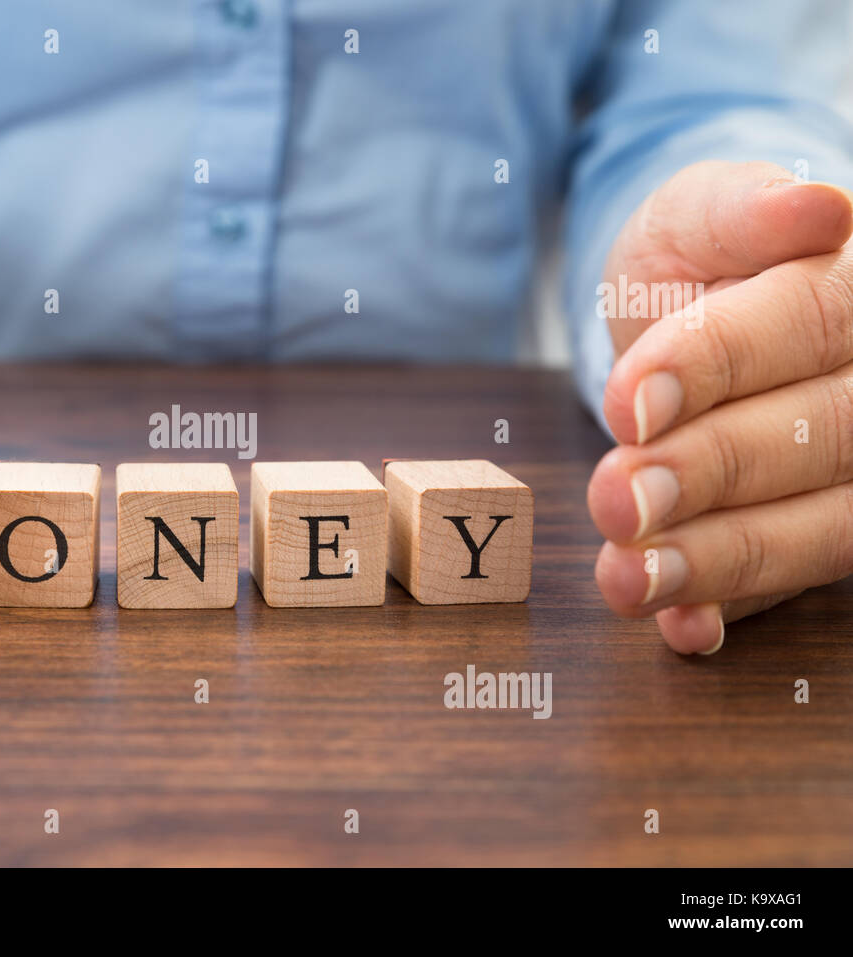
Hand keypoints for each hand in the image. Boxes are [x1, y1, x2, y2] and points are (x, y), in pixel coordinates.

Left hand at [588, 160, 852, 653]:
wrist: (691, 304)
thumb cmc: (701, 253)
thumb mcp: (702, 210)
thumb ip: (744, 212)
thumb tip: (814, 205)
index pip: (802, 325)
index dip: (714, 364)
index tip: (628, 402)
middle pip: (814, 437)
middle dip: (706, 475)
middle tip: (615, 500)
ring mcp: (852, 471)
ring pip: (816, 526)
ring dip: (716, 561)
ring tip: (627, 579)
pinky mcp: (816, 528)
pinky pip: (789, 582)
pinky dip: (733, 608)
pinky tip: (685, 630)